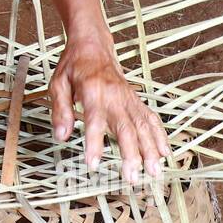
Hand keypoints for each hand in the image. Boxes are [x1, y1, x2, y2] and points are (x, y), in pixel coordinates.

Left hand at [49, 33, 168, 183]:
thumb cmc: (74, 66)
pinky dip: (160, 135)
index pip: (95, 122)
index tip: (93, 165)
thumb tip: (62, 136)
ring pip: (143, 126)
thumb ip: (60, 110)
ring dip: (151, 150)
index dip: (94, 144)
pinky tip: (165, 152)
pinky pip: (151, 118)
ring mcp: (128, 98)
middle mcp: (114, 96)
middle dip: (131, 155)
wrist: (93, 45)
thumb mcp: (57, 84)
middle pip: (126, 128)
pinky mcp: (135, 100)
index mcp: (92, 92)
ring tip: (155, 172)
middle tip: (132, 178)